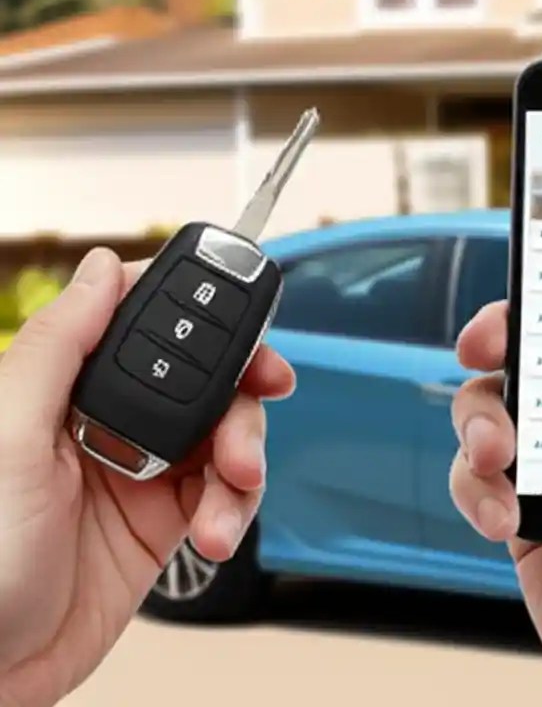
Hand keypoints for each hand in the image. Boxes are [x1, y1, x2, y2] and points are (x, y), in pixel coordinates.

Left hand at [0, 249, 294, 706]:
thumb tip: (102, 266)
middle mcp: (107, 423)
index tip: (245, 323)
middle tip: (259, 406)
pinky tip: (215, 532)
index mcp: (65, 388)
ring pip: (226, 438)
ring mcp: (140, 475)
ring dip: (243, 461)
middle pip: (204, 380)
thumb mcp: (7, 434)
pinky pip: (226, 498)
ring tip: (229, 493)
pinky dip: (235, 511)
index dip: (203, 315)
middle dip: (241, 394)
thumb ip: (62, 345)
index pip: (146, 325)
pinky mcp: (163, 526)